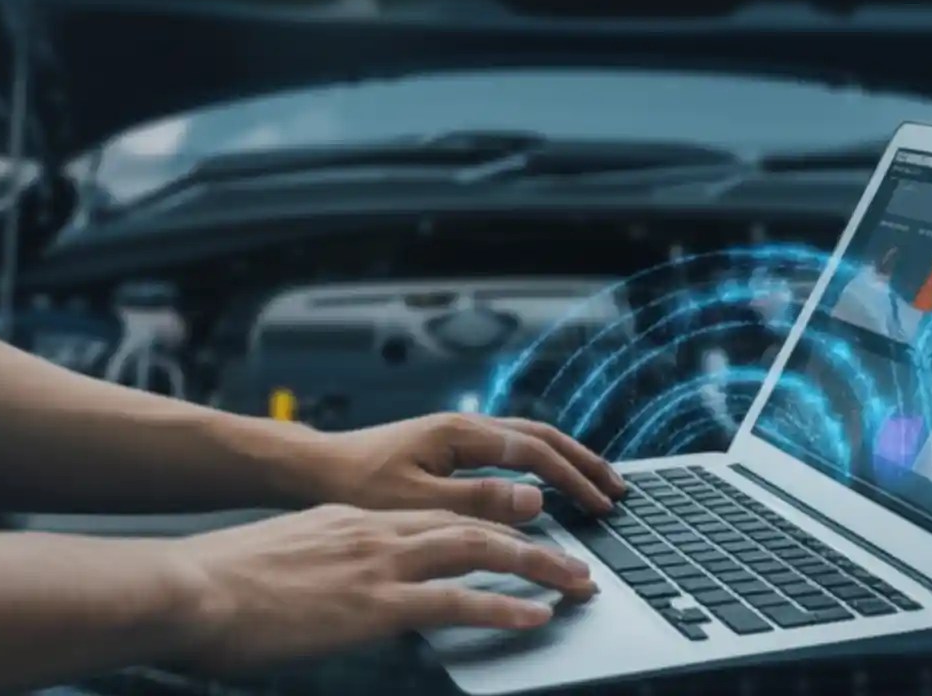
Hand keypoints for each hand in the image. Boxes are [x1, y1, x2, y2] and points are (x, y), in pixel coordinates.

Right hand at [173, 504, 595, 673]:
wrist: (186, 588)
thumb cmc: (218, 584)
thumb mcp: (282, 561)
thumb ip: (320, 566)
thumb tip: (332, 588)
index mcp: (354, 522)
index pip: (437, 519)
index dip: (486, 529)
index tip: (517, 540)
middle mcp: (377, 532)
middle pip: (473, 528)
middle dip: (532, 544)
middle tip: (573, 560)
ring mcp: (379, 565)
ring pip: (479, 554)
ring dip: (537, 568)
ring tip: (577, 582)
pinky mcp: (375, 604)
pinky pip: (457, 602)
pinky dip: (504, 608)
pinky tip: (535, 616)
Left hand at [288, 414, 625, 522]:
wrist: (315, 468)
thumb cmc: (356, 485)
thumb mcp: (416, 500)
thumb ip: (477, 500)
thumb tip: (535, 499)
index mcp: (460, 434)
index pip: (534, 452)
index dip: (572, 480)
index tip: (600, 505)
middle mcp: (465, 426)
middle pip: (541, 436)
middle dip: (583, 462)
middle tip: (617, 489)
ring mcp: (459, 433)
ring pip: (529, 439)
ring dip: (566, 459)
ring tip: (596, 481)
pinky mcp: (451, 446)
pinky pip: (511, 448)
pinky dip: (541, 462)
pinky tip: (548, 479)